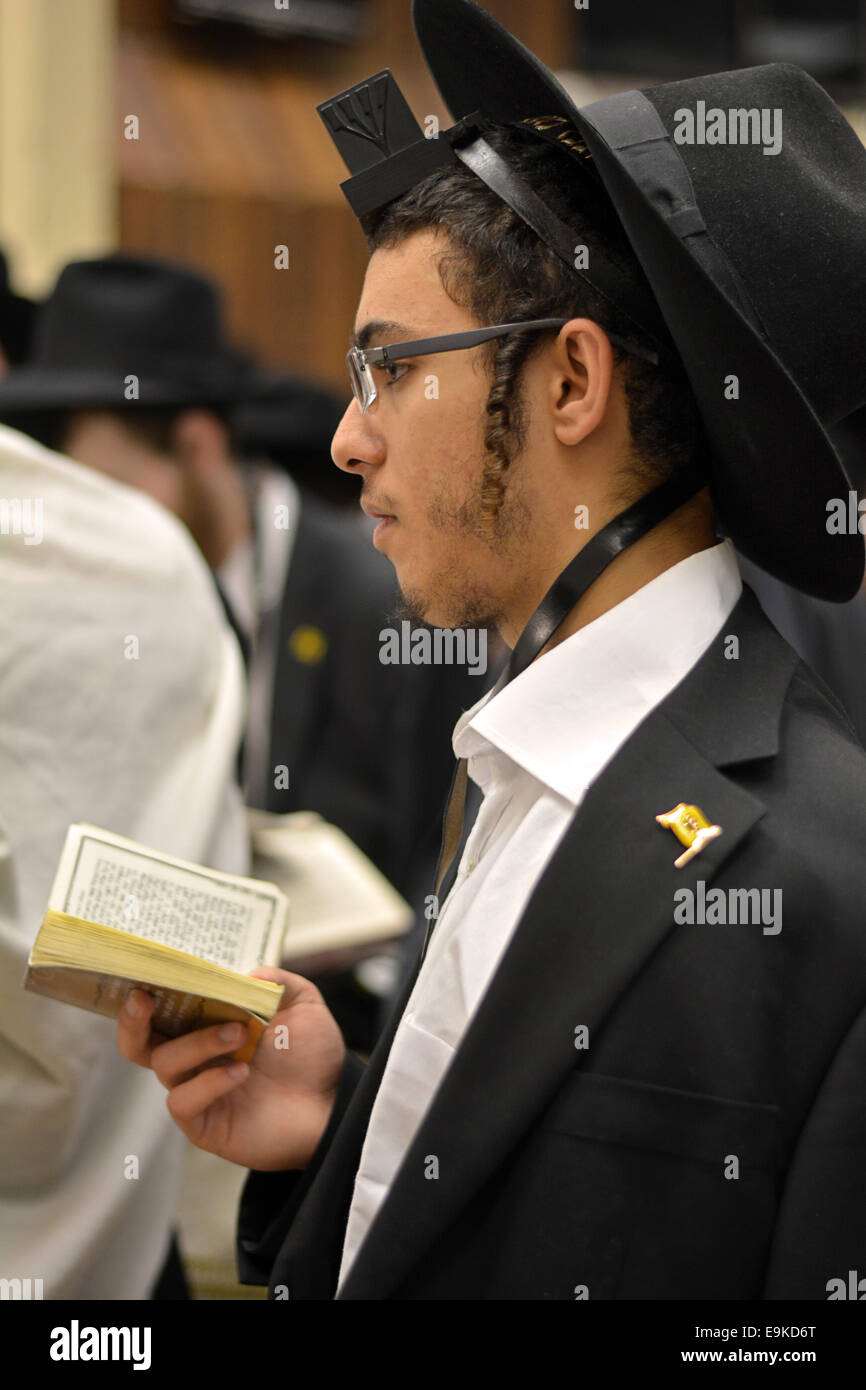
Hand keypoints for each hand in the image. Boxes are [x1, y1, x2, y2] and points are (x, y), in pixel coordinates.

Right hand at [116, 967, 345, 1170]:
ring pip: (165, 1063)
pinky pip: (182, 1101)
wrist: (334, 1104)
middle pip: (139, 1043)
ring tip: (239, 1034)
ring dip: (198, 1042)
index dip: (148, 995)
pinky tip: (241, 1072)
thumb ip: (277, 982)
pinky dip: (208, 1081)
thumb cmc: (313, 1057)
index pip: (165, 1011)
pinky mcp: (204, 1124)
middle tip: (145, 999)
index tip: (146, 976)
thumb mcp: (303, 1006)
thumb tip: (245, 973)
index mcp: (210, 1027)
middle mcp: (196, 1059)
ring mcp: (198, 1091)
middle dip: (133, 1020)